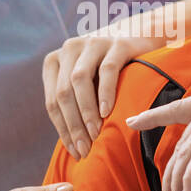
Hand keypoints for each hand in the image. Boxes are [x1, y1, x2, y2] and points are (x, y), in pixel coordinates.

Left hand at [43, 31, 158, 158]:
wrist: (138, 38)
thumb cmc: (108, 71)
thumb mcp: (86, 84)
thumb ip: (74, 105)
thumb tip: (72, 147)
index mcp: (55, 61)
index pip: (52, 101)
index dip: (62, 129)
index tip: (75, 152)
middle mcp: (69, 49)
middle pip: (64, 93)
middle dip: (73, 125)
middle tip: (85, 148)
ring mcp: (92, 43)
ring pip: (80, 80)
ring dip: (86, 111)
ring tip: (95, 134)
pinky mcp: (116, 43)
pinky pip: (107, 70)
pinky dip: (105, 93)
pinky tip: (107, 111)